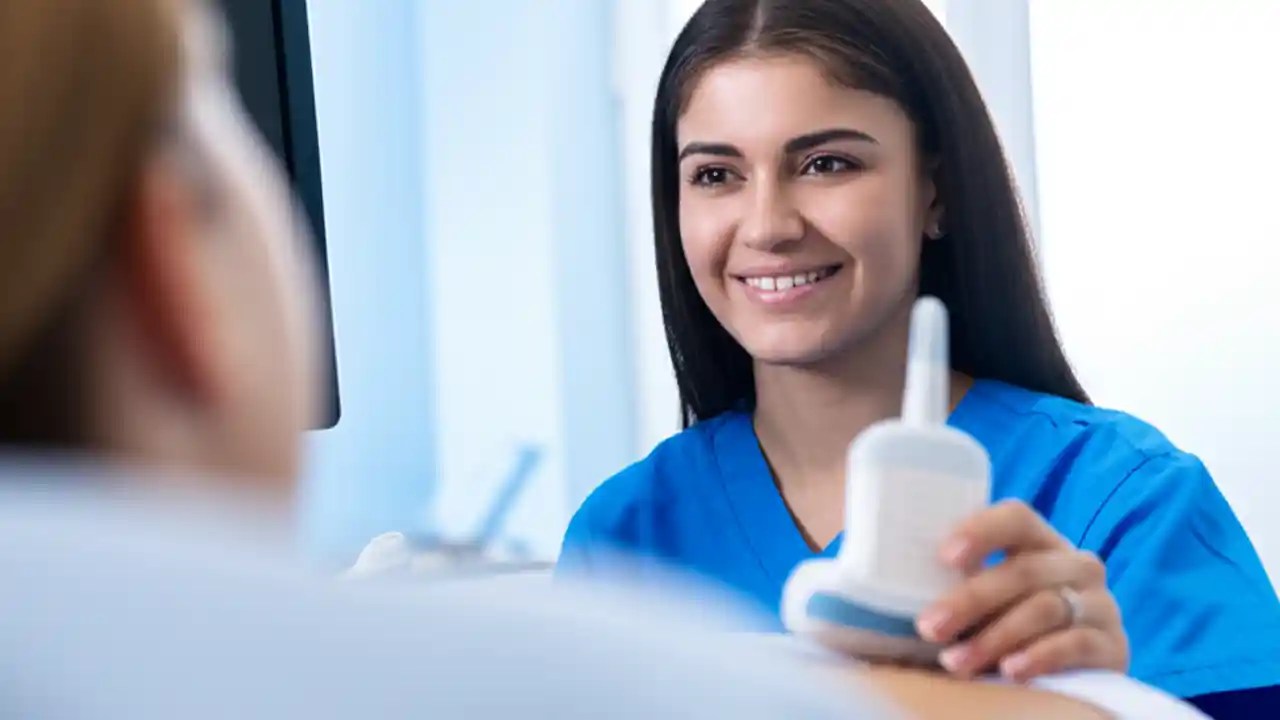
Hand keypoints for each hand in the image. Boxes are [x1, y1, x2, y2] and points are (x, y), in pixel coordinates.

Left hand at [915, 499, 1128, 682]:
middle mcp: (1076, 564)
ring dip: (994, 637)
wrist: (1067, 676)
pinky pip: (1077, 644)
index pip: (1017, 517)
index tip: (944, 556)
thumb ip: (949, 585)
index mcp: (1040, 542)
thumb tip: (869, 586)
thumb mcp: (982, 601)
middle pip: (1023, 571)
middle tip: (929, 627)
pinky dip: (1039, 656)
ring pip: (1045, 609)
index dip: (981, 530)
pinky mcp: (1114, 646)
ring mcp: (1100, 604)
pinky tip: (1010, 671)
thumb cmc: (1004, 627)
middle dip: (970, 600)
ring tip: (955, 662)